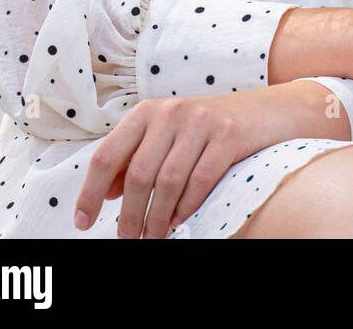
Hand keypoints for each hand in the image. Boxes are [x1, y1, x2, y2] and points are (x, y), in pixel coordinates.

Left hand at [74, 82, 327, 238]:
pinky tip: (179, 222)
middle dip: (129, 217)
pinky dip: (186, 208)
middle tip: (127, 241)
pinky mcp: (228, 135)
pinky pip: (199, 181)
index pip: (107, 154)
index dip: (91, 192)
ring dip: (156, 219)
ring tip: (153, 238)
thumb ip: (137, 155)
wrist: (268, 111)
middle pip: (138, 174)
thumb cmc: (211, 127)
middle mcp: (171, 112)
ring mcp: (201, 121)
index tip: (83, 221)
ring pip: (167, 182)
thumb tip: (109, 190)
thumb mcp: (169, 134)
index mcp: (148, 112)